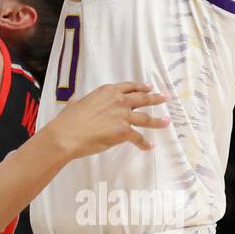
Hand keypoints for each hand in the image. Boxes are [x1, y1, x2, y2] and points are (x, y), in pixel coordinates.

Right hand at [50, 83, 168, 157]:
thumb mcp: (75, 103)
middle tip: (165, 97)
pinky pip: (138, 138)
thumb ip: (82, 101)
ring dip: (158, 120)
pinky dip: (144, 143)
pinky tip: (149, 146)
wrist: (67, 135)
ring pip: (146, 118)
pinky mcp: (124, 132)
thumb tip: (77, 100)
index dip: (140, 87)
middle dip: (156, 98)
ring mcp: (123, 116)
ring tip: (167, 121)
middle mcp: (118, 101)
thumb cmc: (68, 120)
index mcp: (107, 91)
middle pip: (142, 99)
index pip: (129, 87)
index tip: (148, 87)